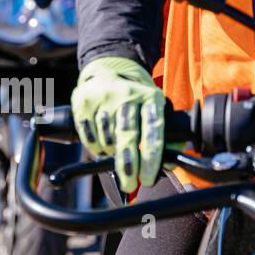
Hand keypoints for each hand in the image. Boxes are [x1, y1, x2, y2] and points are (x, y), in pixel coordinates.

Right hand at [71, 56, 165, 193]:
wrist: (108, 69)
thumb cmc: (136, 99)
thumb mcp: (155, 109)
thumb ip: (167, 136)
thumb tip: (170, 164)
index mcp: (151, 97)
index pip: (153, 132)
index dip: (150, 159)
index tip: (147, 179)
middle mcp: (128, 94)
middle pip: (127, 137)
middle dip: (128, 166)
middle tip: (129, 185)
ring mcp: (104, 97)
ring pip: (107, 139)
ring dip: (110, 154)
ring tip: (115, 154)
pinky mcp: (85, 101)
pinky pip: (89, 136)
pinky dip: (95, 148)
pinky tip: (102, 146)